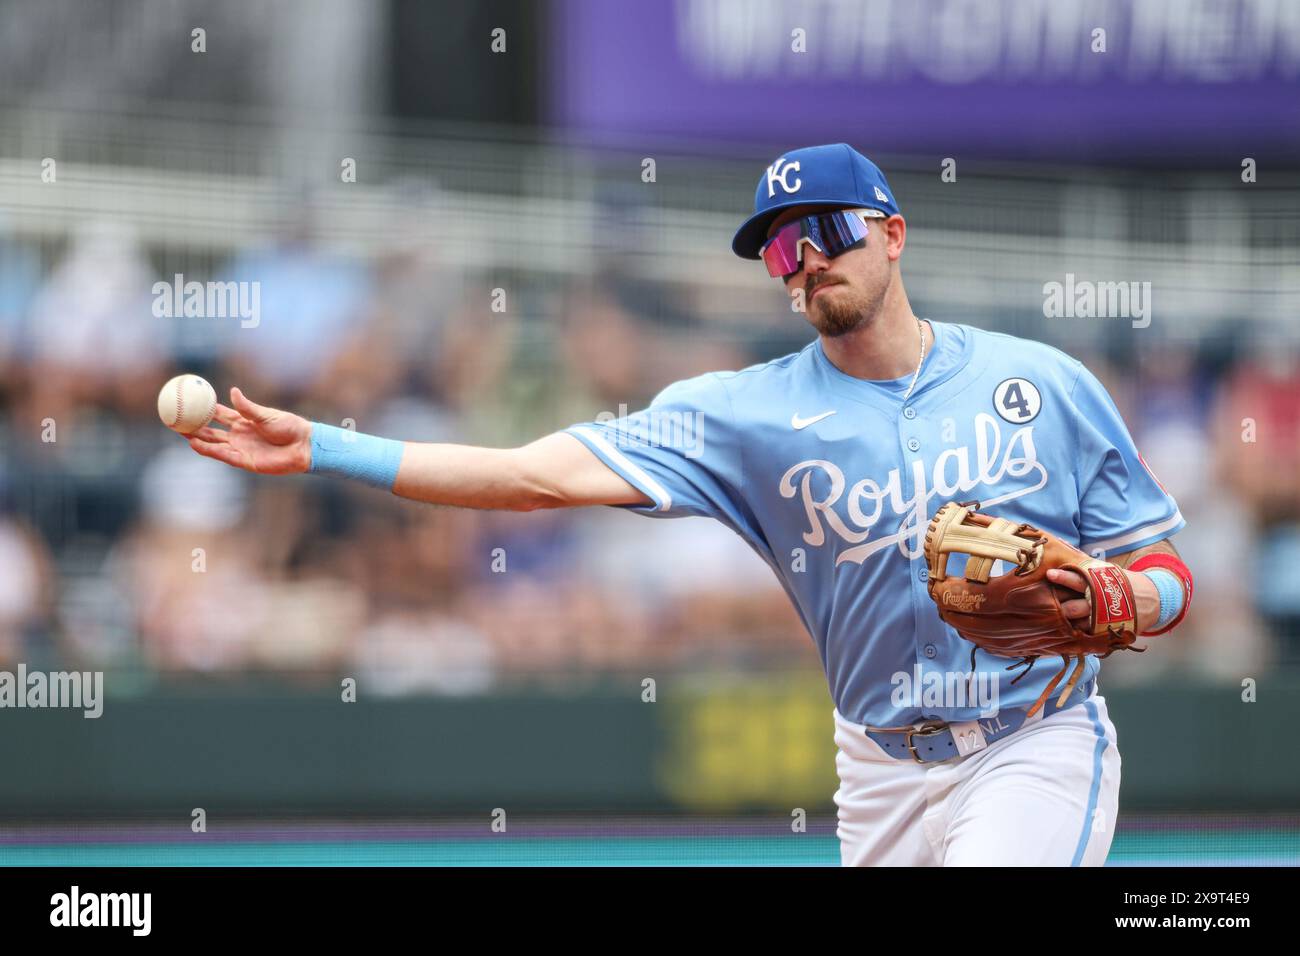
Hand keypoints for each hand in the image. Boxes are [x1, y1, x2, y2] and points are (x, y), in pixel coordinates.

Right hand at [185, 387, 311, 474]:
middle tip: (176, 419)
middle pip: (211, 431)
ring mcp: (241, 448)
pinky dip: (209, 450)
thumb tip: (233, 391)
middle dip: (194, 426)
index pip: (219, 415)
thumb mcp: (266, 415)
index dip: (204, 410)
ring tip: (180, 432)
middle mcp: (239, 435)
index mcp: (244, 421)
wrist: (303, 446)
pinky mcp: (245, 461)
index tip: (188, 401)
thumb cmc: (290, 427)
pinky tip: (195, 444)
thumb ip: (247, 407)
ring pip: (214, 444)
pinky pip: (223, 455)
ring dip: (197, 439)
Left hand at [1046, 567, 1159, 632]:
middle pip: (1076, 607)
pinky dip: (1077, 633)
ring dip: (1066, 623)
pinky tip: (1065, 631)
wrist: (1154, 599)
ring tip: (1053, 619)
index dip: (1064, 577)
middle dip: (1061, 607)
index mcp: (1100, 585)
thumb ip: (1085, 565)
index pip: (1079, 579)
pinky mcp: (1108, 632)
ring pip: (1080, 624)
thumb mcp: (1108, 571)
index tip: (1050, 574)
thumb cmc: (1123, 582)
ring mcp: (1105, 620)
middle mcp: (1101, 603)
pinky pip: (1088, 635)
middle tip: (1047, 605)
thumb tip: (1062, 547)